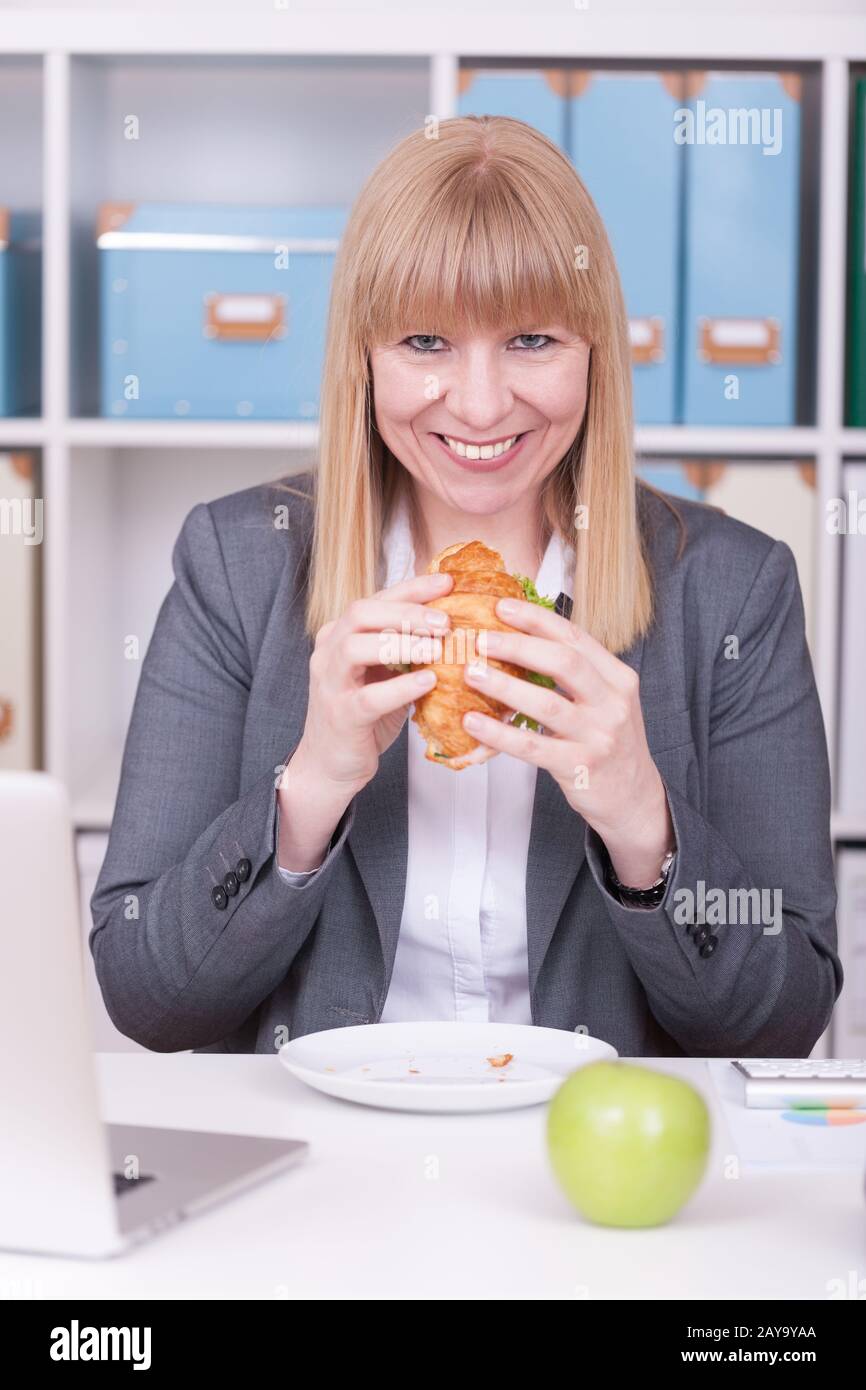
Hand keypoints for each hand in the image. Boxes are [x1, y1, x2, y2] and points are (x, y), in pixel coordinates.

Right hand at [288, 571, 452, 796]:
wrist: (330, 764)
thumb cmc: (363, 715)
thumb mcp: (384, 674)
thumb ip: (405, 648)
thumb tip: (453, 625)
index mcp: (340, 634)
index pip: (376, 599)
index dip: (412, 589)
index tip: (448, 582)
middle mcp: (329, 651)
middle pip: (362, 613)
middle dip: (407, 612)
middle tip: (445, 621)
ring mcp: (331, 683)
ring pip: (357, 647)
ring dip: (402, 644)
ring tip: (438, 648)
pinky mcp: (341, 716)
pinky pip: (370, 697)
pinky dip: (402, 687)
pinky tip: (429, 682)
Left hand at [462, 598, 674, 887]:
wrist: (634, 797)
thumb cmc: (608, 741)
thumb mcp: (605, 700)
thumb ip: (575, 673)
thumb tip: (520, 638)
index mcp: (618, 678)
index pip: (576, 638)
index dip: (537, 620)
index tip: (502, 607)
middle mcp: (613, 703)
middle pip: (564, 662)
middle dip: (518, 646)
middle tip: (481, 638)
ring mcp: (598, 736)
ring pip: (547, 703)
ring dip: (504, 686)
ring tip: (470, 673)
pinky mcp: (579, 766)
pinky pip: (532, 746)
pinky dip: (499, 733)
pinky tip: (472, 722)